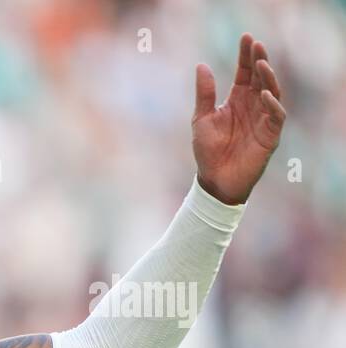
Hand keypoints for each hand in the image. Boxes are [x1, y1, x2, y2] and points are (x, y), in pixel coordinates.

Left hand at [193, 33, 285, 205]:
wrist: (214, 180)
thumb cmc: (208, 151)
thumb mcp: (202, 119)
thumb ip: (204, 94)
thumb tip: (201, 65)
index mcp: (237, 100)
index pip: (245, 73)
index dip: (246, 56)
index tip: (245, 37)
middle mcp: (253, 106)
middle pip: (261, 78)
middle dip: (260, 60)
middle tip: (256, 45)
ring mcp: (263, 119)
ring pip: (272, 92)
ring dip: (268, 78)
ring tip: (261, 64)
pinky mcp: (270, 135)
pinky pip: (276, 116)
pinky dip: (272, 104)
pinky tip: (264, 95)